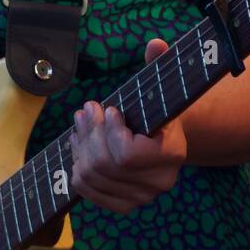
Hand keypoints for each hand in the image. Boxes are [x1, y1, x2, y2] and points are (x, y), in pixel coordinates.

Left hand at [70, 38, 187, 213]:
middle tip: (87, 109)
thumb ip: (160, 64)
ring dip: (80, 145)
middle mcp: (159, 182)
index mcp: (173, 154)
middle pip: (106, 164)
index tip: (110, 109)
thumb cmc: (158, 108)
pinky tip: (79, 144)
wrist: (164, 138)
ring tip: (81, 122)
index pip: (129, 155)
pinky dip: (76, 165)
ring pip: (92, 175)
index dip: (112, 131)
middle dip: (91, 132)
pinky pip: (86, 189)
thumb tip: (156, 45)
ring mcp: (140, 197)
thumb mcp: (160, 84)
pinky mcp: (122, 204)